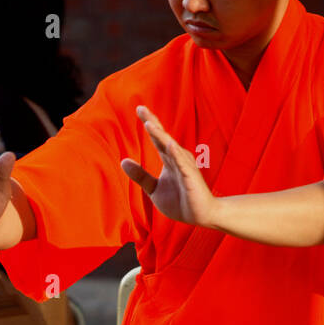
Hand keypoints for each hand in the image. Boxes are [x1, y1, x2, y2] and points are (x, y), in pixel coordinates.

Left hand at [121, 105, 217, 226]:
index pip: (157, 138)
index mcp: (169, 159)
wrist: (201, 216)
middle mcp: (177, 158)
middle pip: (163, 137)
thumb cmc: (180, 202)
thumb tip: (123, 161)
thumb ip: (140, 175)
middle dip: (152, 122)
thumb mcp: (154, 189)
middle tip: (141, 108)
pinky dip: (176, 154)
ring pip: (171, 148)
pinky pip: (183, 164)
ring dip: (161, 136)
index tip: (139, 108)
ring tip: (149, 124)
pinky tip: (170, 145)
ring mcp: (185, 166)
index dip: (149, 123)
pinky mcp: (191, 177)